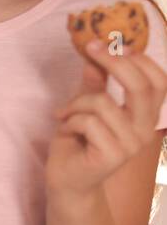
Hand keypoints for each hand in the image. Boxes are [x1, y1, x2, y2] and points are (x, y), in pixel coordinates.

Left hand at [45, 40, 166, 196]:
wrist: (67, 181)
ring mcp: (130, 145)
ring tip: (65, 114)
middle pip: (141, 87)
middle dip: (114, 62)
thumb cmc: (78, 142)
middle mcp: (145, 130)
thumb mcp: (86, 106)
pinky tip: (66, 131)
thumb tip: (96, 54)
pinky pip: (87, 122)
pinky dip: (69, 120)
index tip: (115, 43)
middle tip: (90, 48)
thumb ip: (95, 84)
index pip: (159, 82)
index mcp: (145, 116)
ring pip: (102, 102)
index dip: (140, 59)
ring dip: (76, 103)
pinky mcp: (112, 156)